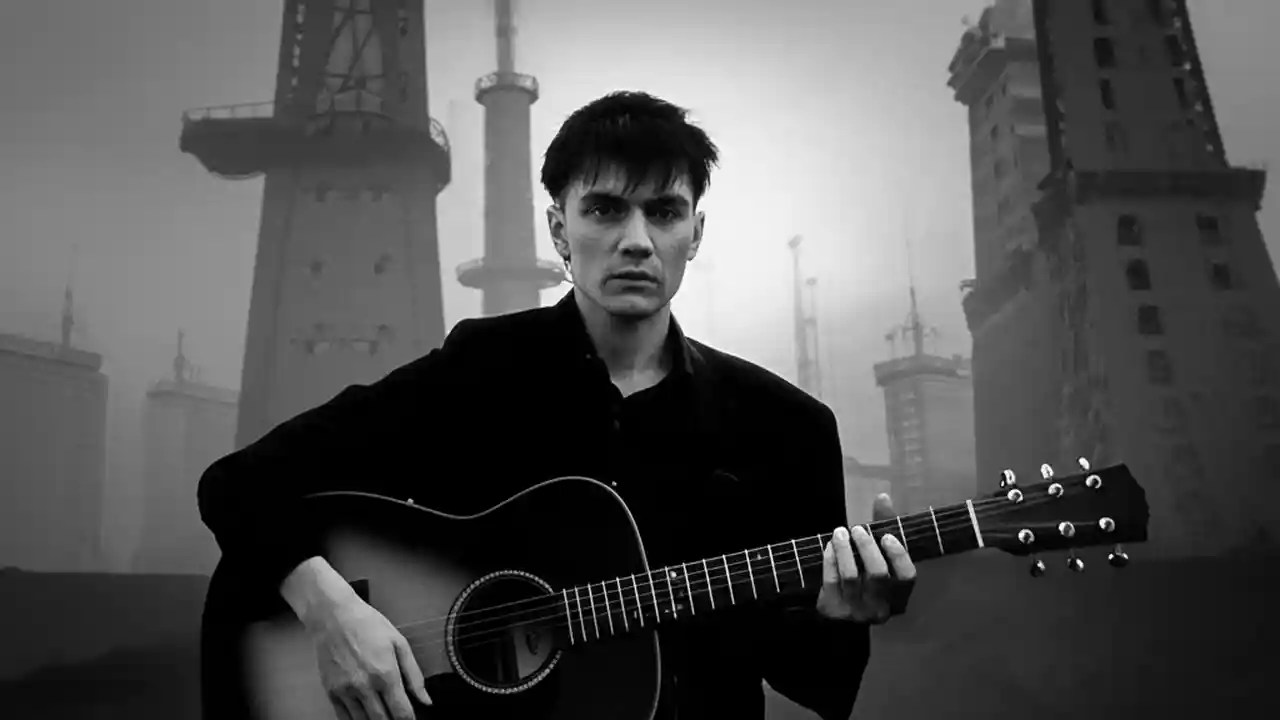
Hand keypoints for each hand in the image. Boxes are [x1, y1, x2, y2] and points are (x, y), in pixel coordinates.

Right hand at [304, 596, 431, 719]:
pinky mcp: (331, 692)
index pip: (401, 712)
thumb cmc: (368, 625)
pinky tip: (365, 716)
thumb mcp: (399, 643)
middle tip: (398, 718)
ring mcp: (345, 691)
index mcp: (386, 674)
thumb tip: (426, 700)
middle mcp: (365, 686)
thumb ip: (414, 675)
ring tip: (384, 716)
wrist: (333, 616)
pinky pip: (344, 718)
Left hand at [816, 493, 916, 623]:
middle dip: (867, 547)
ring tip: (840, 532)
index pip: (906, 577)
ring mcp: (855, 611)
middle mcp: (880, 608)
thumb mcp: (879, 556)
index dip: (898, 555)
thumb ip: (884, 527)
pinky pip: (831, 580)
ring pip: (851, 576)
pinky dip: (830, 559)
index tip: (887, 536)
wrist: (837, 611)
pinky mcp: (833, 608)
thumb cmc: (864, 576)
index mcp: (898, 598)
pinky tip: (830, 546)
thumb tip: (882, 497)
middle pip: (878, 574)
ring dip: (845, 549)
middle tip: (857, 529)